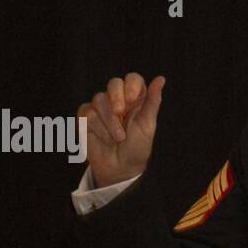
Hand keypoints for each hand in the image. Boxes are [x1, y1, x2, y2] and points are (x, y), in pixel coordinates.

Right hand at [76, 72, 164, 186]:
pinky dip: (96, 127)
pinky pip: (86, 112)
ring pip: (99, 99)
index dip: (131, 85)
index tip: (132, 98)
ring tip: (118, 138)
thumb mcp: (148, 125)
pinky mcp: (86, 117)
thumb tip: (161, 79)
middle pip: (114, 83)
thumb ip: (152, 101)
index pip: (133, 79)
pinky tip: (104, 138)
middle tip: (121, 113)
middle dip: (116, 98)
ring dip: (109, 121)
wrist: (120, 168)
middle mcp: (118, 99)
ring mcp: (101, 107)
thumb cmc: (137, 148)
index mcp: (136, 99)